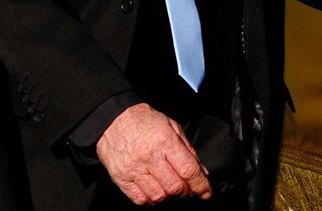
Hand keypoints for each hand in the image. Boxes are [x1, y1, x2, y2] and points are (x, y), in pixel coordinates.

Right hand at [96, 103, 211, 204]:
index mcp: (165, 141)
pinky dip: (151, 201)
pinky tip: (156, 192)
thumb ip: (187, 149)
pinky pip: (140, 199)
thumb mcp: (171, 126)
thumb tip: (201, 171)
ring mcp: (134, 169)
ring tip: (172, 190)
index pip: (188, 169)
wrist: (115, 120)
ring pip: (158, 196)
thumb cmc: (145, 121)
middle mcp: (150, 156)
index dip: (200, 185)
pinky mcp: (121, 179)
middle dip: (186, 192)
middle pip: (175, 186)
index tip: (206, 192)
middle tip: (189, 190)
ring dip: (169, 198)